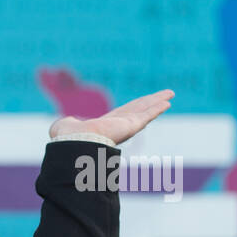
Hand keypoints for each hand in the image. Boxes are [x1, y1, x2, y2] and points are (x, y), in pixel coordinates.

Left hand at [48, 88, 173, 144]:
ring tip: (170, 94)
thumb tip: (65, 122)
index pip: (125, 113)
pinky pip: (147, 115)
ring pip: (146, 110)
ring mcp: (127, 126)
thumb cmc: (68, 138)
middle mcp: (119, 125)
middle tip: (165, 95)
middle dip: (151, 101)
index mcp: (106, 125)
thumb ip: (68, 122)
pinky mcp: (131, 126)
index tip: (145, 102)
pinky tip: (167, 102)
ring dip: (158, 101)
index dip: (136, 106)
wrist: (76, 142)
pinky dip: (157, 108)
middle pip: (139, 109)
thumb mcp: (67, 126)